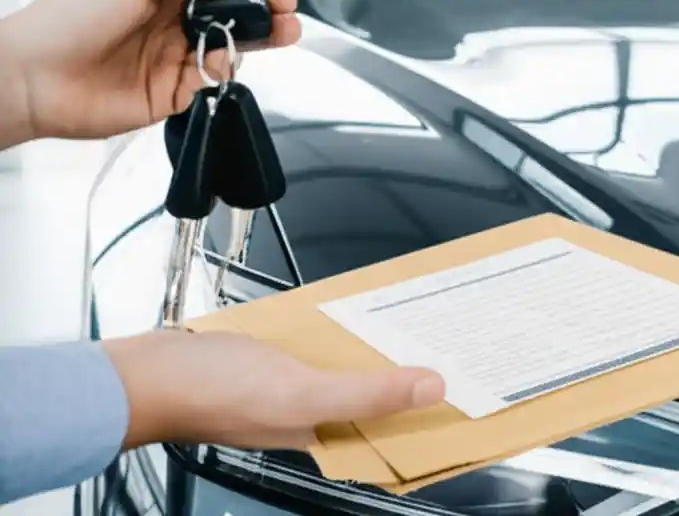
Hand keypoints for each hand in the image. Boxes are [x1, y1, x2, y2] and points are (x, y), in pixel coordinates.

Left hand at [0, 0, 301, 147]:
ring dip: (253, 43)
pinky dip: (222, 71)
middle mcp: (166, 24)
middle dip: (264, 17)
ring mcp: (169, 60)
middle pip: (230, 19)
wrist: (34, 76)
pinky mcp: (169, 95)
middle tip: (289, 18)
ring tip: (277, 35)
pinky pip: (210, 82)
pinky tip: (224, 60)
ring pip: (226, 50)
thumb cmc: (67, 19)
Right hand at [103, 329, 444, 450]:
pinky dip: (339, 332)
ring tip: (415, 323)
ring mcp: (291, 387)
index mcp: (323, 436)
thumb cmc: (209, 393)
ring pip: (349, 368)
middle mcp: (311, 416)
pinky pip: (320, 346)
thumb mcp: (302, 391)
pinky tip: (354, 311)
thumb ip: (368, 393)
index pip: (390, 432)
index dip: (426, 416)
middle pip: (375, 397)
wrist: (143, 372)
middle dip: (411, 375)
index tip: (466, 391)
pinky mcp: (272, 361)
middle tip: (449, 344)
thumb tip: (430, 388)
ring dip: (376, 350)